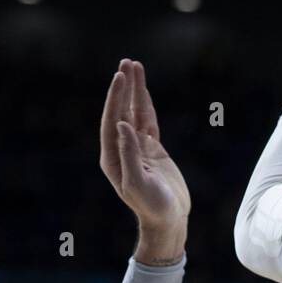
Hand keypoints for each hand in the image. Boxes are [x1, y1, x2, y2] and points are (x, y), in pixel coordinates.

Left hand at [99, 59, 189, 261]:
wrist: (169, 219)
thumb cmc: (153, 206)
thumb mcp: (139, 183)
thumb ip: (129, 154)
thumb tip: (121, 124)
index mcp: (113, 157)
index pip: (112, 120)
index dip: (116, 98)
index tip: (120, 77)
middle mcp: (122, 149)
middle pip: (121, 111)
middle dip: (124, 88)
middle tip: (126, 63)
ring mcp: (137, 148)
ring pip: (135, 113)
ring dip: (135, 91)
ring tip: (135, 66)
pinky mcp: (152, 150)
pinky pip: (148, 122)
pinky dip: (147, 104)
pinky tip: (144, 91)